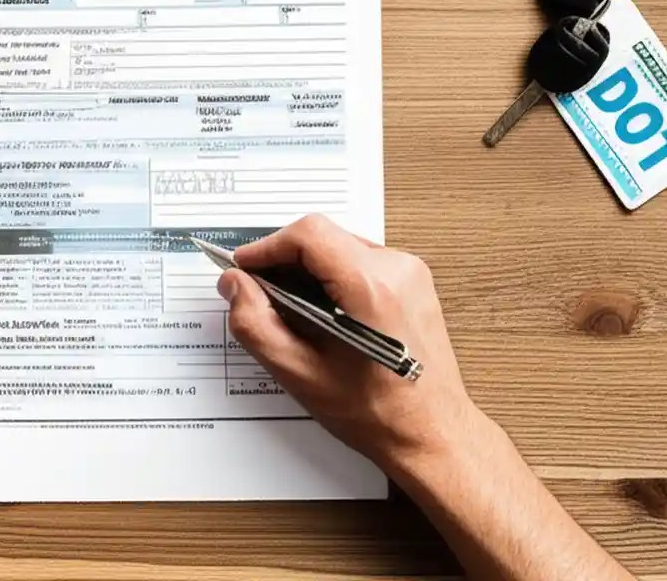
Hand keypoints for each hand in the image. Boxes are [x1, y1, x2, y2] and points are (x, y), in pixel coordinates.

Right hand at [218, 214, 475, 469]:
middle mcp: (397, 270)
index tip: (243, 268)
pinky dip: (332, 276)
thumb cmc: (378, 413)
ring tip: (289, 308)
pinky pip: (361, 260)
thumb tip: (235, 285)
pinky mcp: (413, 282)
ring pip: (340, 245)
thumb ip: (256, 324)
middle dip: (284, 259)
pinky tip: (321, 312)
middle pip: (323, 236)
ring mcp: (410, 273)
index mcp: (371, 288)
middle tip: (259, 293)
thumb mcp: (300, 373)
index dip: (266, 247)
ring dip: (307, 268)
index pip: (308, 235)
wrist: (432, 432)